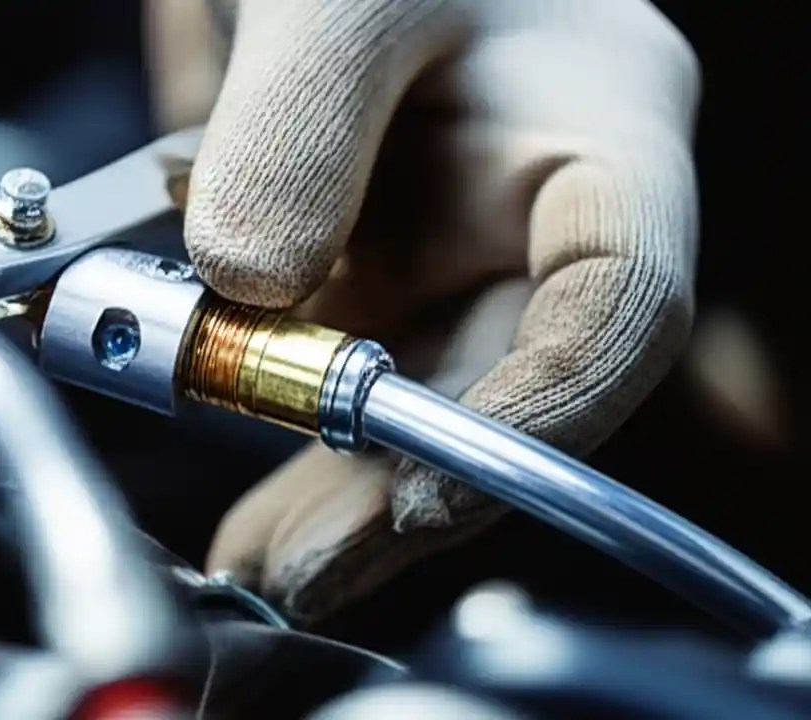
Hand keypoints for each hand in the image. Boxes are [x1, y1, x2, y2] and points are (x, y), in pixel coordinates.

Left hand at [184, 0, 700, 622]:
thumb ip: (303, 124)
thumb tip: (248, 279)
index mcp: (591, 138)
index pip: (615, 307)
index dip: (537, 417)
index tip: (427, 491)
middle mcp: (518, 209)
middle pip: (493, 381)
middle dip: (397, 490)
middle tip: (304, 566)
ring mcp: (427, 235)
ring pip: (402, 392)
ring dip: (328, 485)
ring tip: (260, 560)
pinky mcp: (340, 248)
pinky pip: (317, 357)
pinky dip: (270, 424)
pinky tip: (235, 490)